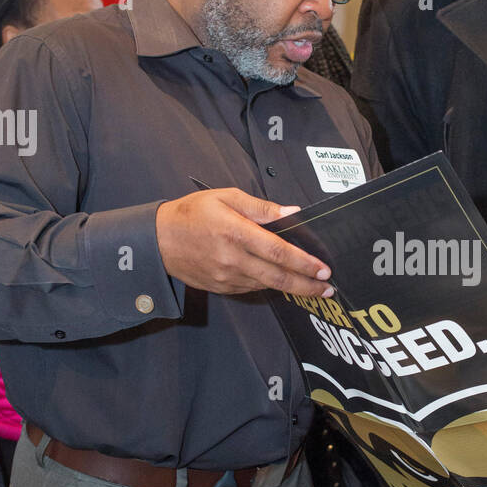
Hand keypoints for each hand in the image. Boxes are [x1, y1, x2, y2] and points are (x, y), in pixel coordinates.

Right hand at [156, 190, 332, 295]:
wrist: (158, 240)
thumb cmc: (192, 213)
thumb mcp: (226, 198)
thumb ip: (261, 207)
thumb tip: (292, 213)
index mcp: (236, 233)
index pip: (278, 252)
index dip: (304, 263)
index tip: (323, 270)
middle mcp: (232, 259)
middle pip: (278, 277)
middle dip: (307, 286)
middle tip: (327, 289)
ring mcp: (227, 277)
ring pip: (267, 285)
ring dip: (291, 287)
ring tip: (311, 285)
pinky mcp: (222, 288)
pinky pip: (252, 287)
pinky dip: (268, 284)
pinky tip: (280, 280)